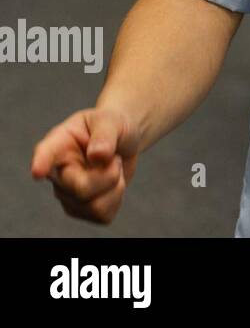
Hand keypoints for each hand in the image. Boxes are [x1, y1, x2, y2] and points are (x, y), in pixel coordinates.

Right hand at [31, 107, 139, 223]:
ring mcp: (66, 193)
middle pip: (81, 189)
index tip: (38, 171)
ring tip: (113, 169)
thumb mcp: (110, 121)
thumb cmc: (111, 126)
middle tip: (115, 158)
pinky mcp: (81, 208)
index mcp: (59, 143)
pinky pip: (102, 215)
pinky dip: (117, 199)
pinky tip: (113, 184)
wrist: (122, 140)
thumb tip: (98, 155)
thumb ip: (105, 135)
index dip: (41, 163)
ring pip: (93, 206)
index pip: (46, 153)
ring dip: (115, 187)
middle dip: (109, 175)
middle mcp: (57, 172)